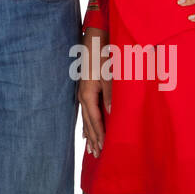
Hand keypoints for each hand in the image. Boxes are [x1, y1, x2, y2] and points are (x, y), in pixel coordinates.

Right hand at [77, 26, 111, 155]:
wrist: (94, 39)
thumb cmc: (103, 55)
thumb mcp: (109, 74)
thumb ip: (111, 95)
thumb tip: (112, 114)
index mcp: (88, 93)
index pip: (94, 120)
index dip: (99, 135)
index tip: (104, 149)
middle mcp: (82, 95)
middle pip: (88, 122)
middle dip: (93, 139)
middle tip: (97, 155)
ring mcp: (82, 92)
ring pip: (85, 118)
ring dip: (88, 133)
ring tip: (90, 148)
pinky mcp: (84, 89)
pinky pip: (84, 111)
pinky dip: (86, 123)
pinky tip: (85, 130)